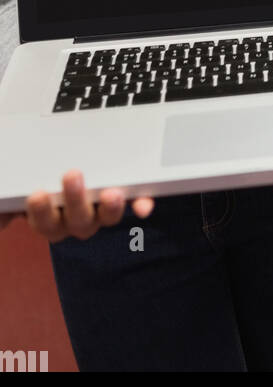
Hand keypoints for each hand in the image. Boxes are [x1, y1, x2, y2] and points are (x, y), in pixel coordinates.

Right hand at [18, 171, 153, 242]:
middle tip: (71, 175)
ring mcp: (101, 212)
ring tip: (112, 193)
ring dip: (110, 208)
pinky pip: (136, 205)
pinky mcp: (125, 199)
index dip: (41, 212)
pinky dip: (141, 205)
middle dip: (74, 201)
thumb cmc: (41, 176)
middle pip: (76, 221)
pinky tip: (145, 206)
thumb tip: (2, 219)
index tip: (37, 193)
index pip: (44, 222)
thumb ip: (9, 202)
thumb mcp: (21, 190)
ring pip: (106, 217)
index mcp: (50, 219)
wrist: (71, 164)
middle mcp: (76, 220)